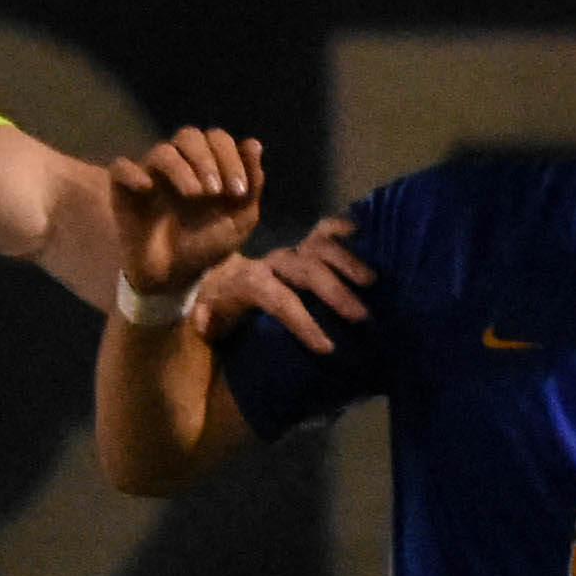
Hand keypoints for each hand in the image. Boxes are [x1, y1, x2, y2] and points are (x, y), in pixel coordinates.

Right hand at [105, 128, 274, 297]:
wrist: (174, 277)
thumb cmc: (207, 245)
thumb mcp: (240, 220)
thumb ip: (252, 184)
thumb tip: (254, 144)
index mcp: (206, 164)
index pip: (217, 139)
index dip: (231, 158)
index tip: (239, 192)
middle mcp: (178, 163)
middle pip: (189, 135)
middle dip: (206, 159)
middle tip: (215, 191)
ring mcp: (150, 174)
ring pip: (162, 152)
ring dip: (181, 169)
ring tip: (194, 195)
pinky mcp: (124, 190)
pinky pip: (121, 168)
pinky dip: (133, 173)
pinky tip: (147, 188)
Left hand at [201, 212, 372, 352]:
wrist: (217, 274)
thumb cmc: (219, 302)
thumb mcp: (207, 314)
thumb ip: (206, 320)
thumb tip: (204, 324)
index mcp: (253, 282)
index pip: (281, 300)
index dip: (303, 322)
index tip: (327, 347)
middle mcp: (275, 262)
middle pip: (308, 271)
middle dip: (335, 292)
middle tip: (361, 315)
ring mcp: (291, 250)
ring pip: (320, 247)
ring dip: (347, 262)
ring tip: (371, 281)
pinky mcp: (302, 245)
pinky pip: (323, 231)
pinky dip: (343, 228)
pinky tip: (363, 231)